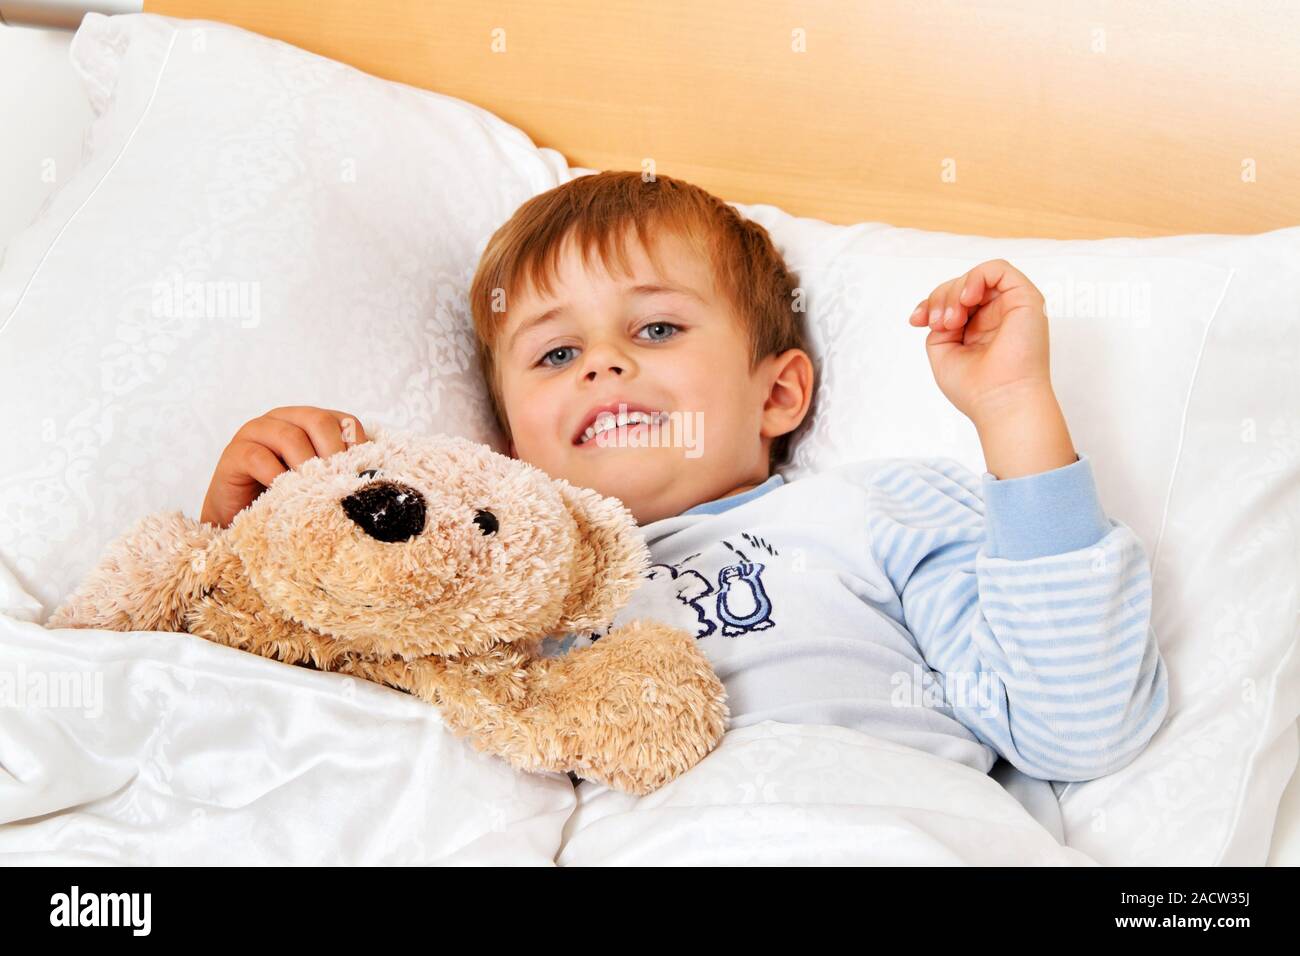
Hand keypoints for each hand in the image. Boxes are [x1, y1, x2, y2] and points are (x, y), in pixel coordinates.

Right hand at [200, 406, 368, 527]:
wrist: (243, 520)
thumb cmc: (287, 499)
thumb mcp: (320, 482)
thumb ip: (340, 473)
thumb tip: (373, 479)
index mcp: (311, 422)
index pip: (344, 421)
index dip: (357, 446)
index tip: (362, 475)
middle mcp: (285, 419)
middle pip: (318, 420)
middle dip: (333, 452)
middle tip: (338, 482)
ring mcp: (257, 432)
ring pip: (290, 437)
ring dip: (306, 466)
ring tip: (314, 491)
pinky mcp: (235, 452)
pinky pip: (258, 457)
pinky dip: (276, 476)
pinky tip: (285, 495)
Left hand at [908, 258, 1051, 424]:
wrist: (1000, 401)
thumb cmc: (976, 388)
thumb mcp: (942, 350)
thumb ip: (939, 323)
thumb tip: (940, 308)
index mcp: (979, 328)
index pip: (953, 300)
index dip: (931, 303)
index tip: (917, 321)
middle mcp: (997, 315)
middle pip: (961, 286)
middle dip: (940, 298)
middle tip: (938, 324)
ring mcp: (1011, 306)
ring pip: (976, 277)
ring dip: (955, 292)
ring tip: (952, 320)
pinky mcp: (1026, 298)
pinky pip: (999, 269)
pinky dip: (976, 278)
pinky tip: (967, 300)